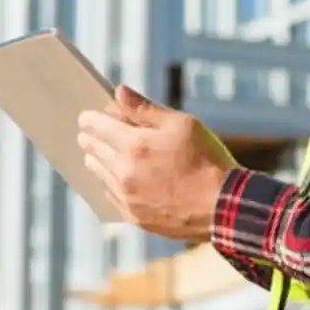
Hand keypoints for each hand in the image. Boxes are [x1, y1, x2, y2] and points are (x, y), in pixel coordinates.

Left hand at [77, 85, 238, 241]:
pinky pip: (111, 195)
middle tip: (88, 132)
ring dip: (96, 160)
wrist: (222, 206)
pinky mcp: (134, 217)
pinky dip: (109, 183)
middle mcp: (123, 172)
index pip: (97, 126)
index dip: (90, 118)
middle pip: (94, 150)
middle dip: (90, 138)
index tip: (86, 116)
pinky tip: (116, 178)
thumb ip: (146, 109)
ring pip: (99, 173)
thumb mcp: (181, 124)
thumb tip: (118, 93)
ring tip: (98, 154)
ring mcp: (127, 197)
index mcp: (134, 145)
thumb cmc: (206, 159)